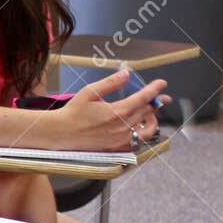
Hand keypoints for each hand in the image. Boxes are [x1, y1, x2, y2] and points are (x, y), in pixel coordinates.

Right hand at [51, 70, 166, 150]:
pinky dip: (142, 135)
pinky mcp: (117, 148)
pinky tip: (139, 128)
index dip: (154, 89)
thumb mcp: (90, 91)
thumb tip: (126, 74)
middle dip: (156, 103)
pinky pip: (137, 143)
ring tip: (150, 113)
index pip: (144, 98)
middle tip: (160, 97)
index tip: (161, 84)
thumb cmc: (73, 112)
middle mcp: (123, 127)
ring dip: (152, 120)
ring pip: (147, 130)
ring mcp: (121, 139)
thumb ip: (111, 82)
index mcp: (118, 111)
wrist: (61, 133)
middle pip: (148, 112)